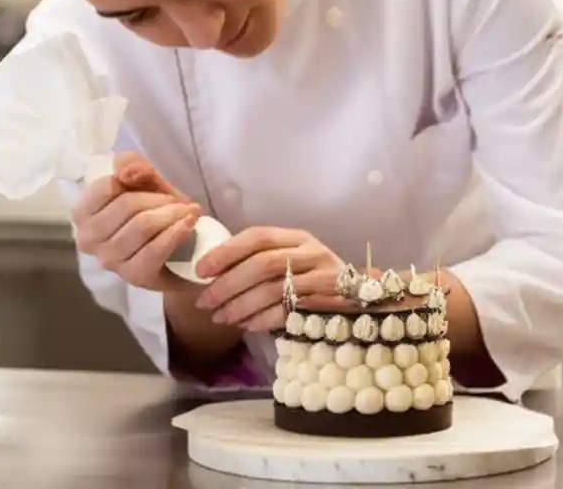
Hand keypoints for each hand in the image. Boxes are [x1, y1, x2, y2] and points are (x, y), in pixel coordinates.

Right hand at [72, 152, 201, 291]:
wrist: (177, 254)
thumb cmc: (154, 212)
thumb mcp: (144, 182)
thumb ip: (133, 167)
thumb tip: (127, 172)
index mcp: (83, 213)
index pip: (105, 187)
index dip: (135, 178)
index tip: (156, 180)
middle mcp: (89, 239)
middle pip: (126, 206)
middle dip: (160, 199)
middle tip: (182, 201)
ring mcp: (109, 260)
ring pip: (142, 226)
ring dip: (172, 215)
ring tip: (190, 211)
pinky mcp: (133, 276)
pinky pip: (154, 251)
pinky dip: (175, 234)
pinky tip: (189, 225)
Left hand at [192, 228, 356, 331]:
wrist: (361, 300)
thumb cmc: (314, 280)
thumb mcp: (291, 261)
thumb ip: (261, 260)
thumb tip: (212, 273)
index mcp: (297, 237)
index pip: (257, 236)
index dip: (226, 252)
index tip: (200, 270)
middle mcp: (311, 252)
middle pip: (262, 264)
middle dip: (228, 284)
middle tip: (204, 302)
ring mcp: (322, 276)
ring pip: (273, 289)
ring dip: (241, 305)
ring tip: (221, 318)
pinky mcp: (328, 302)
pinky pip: (288, 311)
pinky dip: (263, 319)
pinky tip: (247, 325)